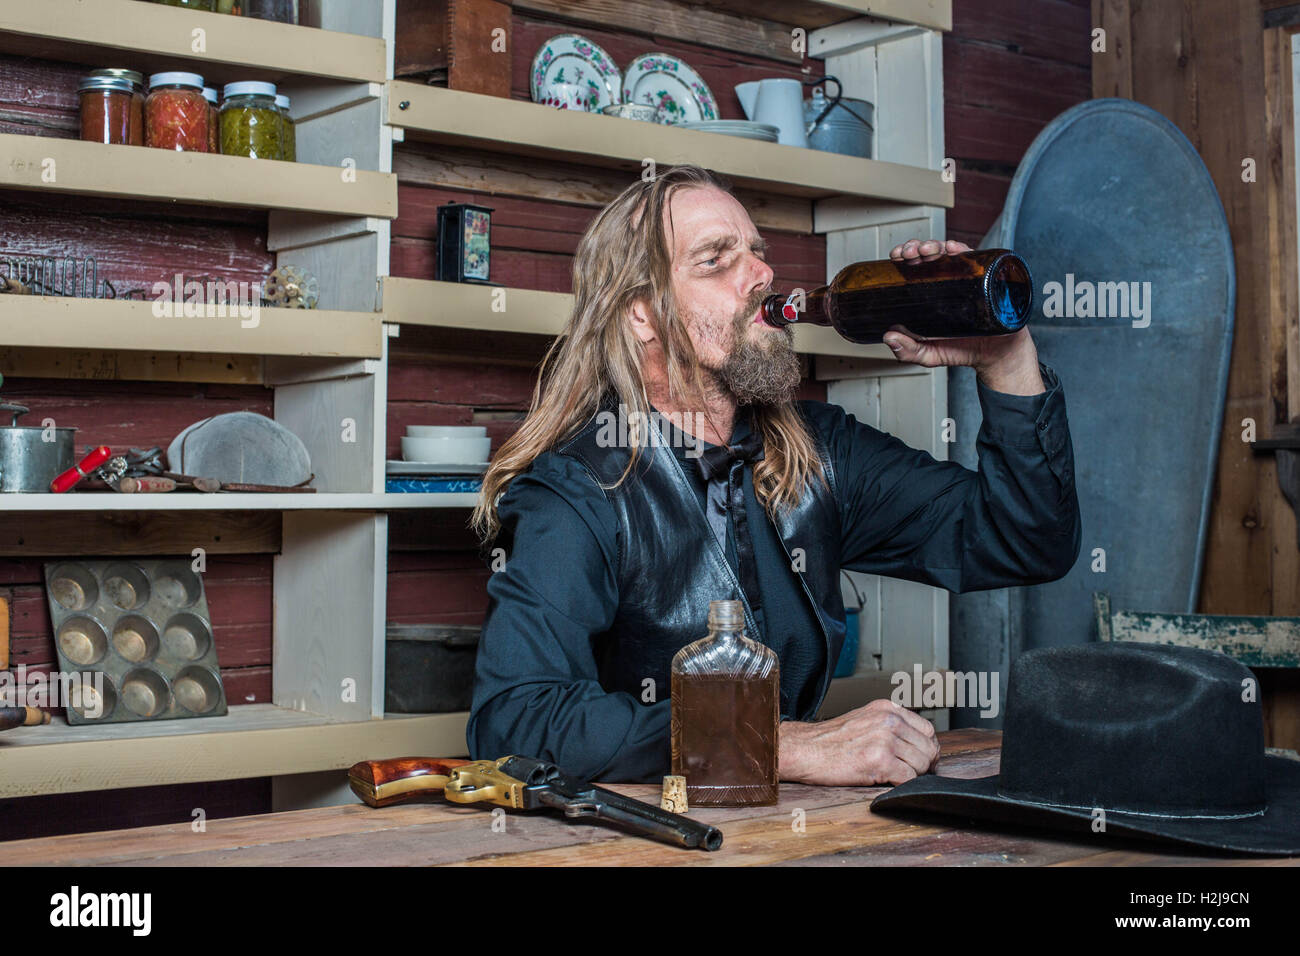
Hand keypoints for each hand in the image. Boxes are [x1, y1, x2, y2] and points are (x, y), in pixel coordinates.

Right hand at [779, 698, 940, 785]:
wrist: (804, 750)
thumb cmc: (830, 740)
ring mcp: (885, 740)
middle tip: (908, 772)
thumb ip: (890, 725)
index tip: (919, 759)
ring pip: (922, 765)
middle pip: (929, 748)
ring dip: (912, 775)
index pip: (927, 730)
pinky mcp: (880, 761)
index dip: (927, 748)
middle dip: (923, 764)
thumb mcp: (864, 720)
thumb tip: (917, 744)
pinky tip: (885, 780)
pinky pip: (908, 779)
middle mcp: (889, 720)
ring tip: (892, 775)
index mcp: (887, 708)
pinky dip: (901, 785)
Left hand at [884, 238, 1044, 394]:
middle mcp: (947, 282)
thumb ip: (908, 350)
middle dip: (915, 247)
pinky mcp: (986, 279)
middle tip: (908, 253)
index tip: (895, 257)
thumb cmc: (962, 350)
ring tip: (926, 250)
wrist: (996, 355)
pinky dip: (963, 249)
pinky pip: (975, 258)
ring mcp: (966, 279)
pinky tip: (953, 248)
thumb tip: (889, 337)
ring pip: (948, 252)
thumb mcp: (929, 354)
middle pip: (928, 255)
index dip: (902, 257)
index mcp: (929, 294)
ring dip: (935, 245)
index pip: (913, 267)